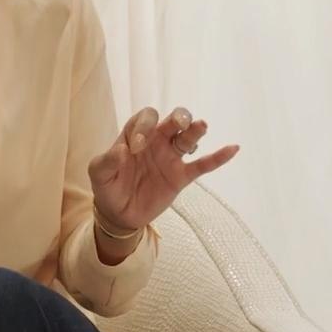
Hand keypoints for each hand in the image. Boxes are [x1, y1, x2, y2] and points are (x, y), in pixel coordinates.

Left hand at [88, 107, 239, 231]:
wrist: (119, 214)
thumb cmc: (107, 187)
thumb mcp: (98, 173)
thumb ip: (106, 161)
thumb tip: (121, 150)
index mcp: (135, 135)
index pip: (145, 119)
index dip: (143, 128)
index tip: (136, 148)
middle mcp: (156, 141)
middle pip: (173, 120)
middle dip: (177, 118)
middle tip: (177, 123)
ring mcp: (171, 158)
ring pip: (188, 138)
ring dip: (195, 130)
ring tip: (201, 125)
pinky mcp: (181, 176)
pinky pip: (203, 165)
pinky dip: (218, 157)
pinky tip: (233, 148)